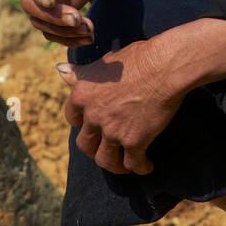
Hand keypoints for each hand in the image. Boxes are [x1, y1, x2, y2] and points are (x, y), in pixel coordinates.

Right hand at [12, 0, 150, 46]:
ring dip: (64, 30)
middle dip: (53, 15)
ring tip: (89, 30)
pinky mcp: (48, 14)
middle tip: (77, 19)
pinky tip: (87, 37)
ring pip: (41, 22)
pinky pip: (52, 32)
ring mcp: (35, 0)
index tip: (51, 2)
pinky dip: (69, 38)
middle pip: (30, 5)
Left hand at [56, 19, 225, 174]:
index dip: (83, 123)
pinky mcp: (134, 142)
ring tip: (124, 164)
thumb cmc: (139, 57)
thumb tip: (61, 69)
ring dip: (114, 165)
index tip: (92, 125)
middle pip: (85, 145)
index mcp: (82, 95)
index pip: (72, 118)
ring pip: (105, 160)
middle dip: (94, 148)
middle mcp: (93, 116)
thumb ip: (82, 72)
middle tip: (106, 147)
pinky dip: (140, 167)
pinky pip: (133, 164)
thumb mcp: (105, 62)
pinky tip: (147, 165)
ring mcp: (113, 131)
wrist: (164, 66)